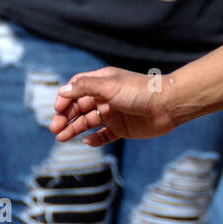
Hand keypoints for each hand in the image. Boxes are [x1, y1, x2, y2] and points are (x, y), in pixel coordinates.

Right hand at [49, 66, 179, 145]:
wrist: (167, 105)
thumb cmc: (139, 91)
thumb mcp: (109, 85)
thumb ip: (85, 87)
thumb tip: (62, 91)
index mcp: (103, 82)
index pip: (77, 89)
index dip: (65, 98)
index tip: (58, 109)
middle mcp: (106, 97)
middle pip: (79, 107)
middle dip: (66, 116)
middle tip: (55, 128)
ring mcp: (114, 113)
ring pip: (88, 122)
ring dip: (74, 129)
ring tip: (61, 138)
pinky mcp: (122, 128)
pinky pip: (103, 135)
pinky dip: (94, 139)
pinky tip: (86, 141)